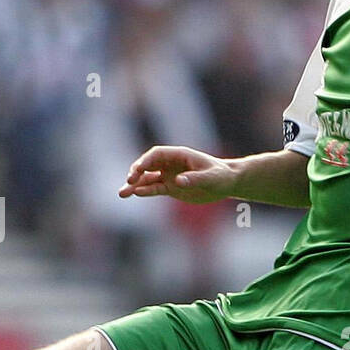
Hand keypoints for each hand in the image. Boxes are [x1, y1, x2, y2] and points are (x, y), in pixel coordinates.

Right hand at [119, 146, 235, 202]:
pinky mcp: (170, 187)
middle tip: (129, 181)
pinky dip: (145, 191)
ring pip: (147, 178)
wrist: (226, 183)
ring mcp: (169, 175)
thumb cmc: (221, 176)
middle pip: (147, 165)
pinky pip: (154, 189)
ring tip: (122, 193)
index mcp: (179, 155)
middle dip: (136, 172)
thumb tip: (178, 181)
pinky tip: (136, 194)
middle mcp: (170, 163)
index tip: (138, 169)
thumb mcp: (211, 178)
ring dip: (134, 185)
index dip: (145, 161)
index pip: (156, 154)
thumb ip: (195, 179)